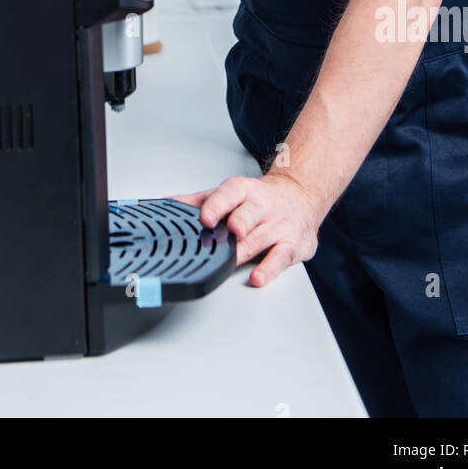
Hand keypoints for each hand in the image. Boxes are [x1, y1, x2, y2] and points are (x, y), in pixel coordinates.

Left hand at [174, 173, 320, 287]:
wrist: (300, 195)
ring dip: (246, 249)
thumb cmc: (259, 199)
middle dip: (239, 222)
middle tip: (230, 230)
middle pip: (249, 214)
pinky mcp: (293, 245)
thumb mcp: (231, 194)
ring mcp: (278, 225)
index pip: (230, 194)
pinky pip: (281, 257)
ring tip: (233, 259)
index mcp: (244, 191)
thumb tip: (167, 205)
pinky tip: (259, 277)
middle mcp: (262, 206)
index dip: (217, 205)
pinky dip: (270, 268)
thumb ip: (200, 201)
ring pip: (261, 238)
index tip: (205, 217)